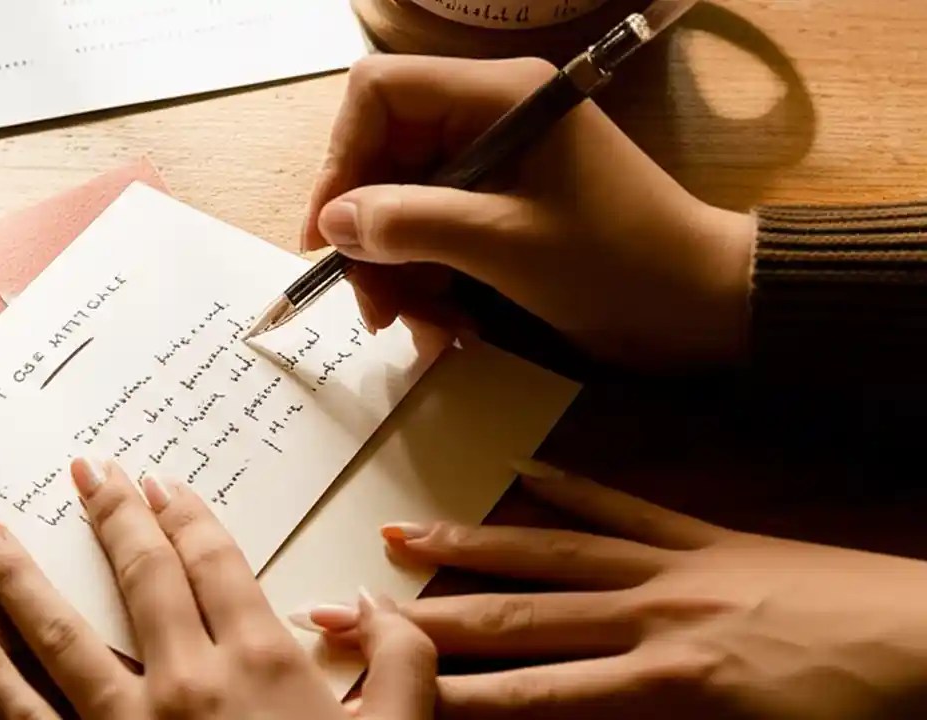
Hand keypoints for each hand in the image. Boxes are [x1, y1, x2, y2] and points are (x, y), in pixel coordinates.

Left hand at [0, 458, 436, 719]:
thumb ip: (400, 657)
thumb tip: (361, 597)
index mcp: (263, 662)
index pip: (215, 562)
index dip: (187, 515)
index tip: (160, 484)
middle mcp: (189, 679)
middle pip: (142, 576)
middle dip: (113, 516)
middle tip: (88, 470)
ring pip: (61, 630)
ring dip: (18, 572)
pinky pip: (16, 711)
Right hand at [301, 460, 926, 718]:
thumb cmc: (857, 714)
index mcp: (664, 685)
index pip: (531, 693)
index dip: (449, 691)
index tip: (382, 681)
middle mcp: (651, 619)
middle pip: (518, 619)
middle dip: (430, 618)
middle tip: (355, 600)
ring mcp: (677, 568)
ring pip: (555, 554)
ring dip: (477, 546)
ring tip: (408, 530)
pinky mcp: (711, 538)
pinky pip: (628, 508)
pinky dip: (574, 488)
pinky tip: (527, 471)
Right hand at [302, 55, 757, 370]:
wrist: (699, 307)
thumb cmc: (614, 261)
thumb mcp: (503, 244)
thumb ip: (411, 224)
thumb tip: (333, 223)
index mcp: (495, 96)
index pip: (379, 93)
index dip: (341, 158)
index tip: (328, 235)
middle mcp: (488, 118)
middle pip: (385, 157)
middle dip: (372, 236)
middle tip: (373, 308)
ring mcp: (495, 166)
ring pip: (405, 206)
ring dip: (400, 273)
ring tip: (419, 330)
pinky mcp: (502, 210)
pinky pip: (437, 236)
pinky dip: (431, 283)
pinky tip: (446, 330)